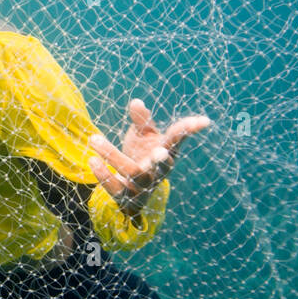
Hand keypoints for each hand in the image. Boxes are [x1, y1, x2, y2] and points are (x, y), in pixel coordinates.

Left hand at [89, 100, 209, 217]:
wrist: (131, 191)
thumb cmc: (141, 155)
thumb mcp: (143, 136)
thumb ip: (141, 121)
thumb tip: (136, 102)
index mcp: (167, 152)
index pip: (179, 139)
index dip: (190, 129)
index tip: (204, 121)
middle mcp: (158, 170)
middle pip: (163, 165)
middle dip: (162, 160)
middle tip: (160, 152)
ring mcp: (143, 185)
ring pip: (133, 172)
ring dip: (114, 155)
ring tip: (94, 138)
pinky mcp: (127, 196)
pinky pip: (115, 187)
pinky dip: (103, 174)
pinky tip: (92, 160)